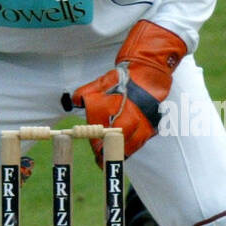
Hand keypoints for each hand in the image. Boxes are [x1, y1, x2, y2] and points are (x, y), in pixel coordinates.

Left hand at [70, 20, 186, 160]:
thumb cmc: (124, 75)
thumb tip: (72, 101)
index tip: (95, 153)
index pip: (104, 134)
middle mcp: (131, 117)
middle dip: (110, 152)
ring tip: (116, 157)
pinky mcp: (153, 120)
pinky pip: (144, 138)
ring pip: (134, 144)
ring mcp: (144, 120)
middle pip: (119, 143)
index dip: (98, 145)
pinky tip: (130, 146)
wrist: (149, 65)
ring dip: (124, 151)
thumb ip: (87, 93)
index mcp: (116, 108)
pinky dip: (136, 144)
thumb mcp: (101, 81)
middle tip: (102, 160)